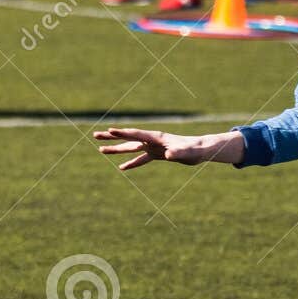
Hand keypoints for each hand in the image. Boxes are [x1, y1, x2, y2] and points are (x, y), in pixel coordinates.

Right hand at [92, 127, 244, 170]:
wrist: (202, 150)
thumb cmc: (195, 149)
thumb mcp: (187, 153)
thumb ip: (178, 153)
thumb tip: (168, 156)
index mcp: (156, 137)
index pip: (136, 134)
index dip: (123, 133)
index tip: (109, 130)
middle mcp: (152, 140)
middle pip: (128, 138)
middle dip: (112, 137)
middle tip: (95, 135)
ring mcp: (153, 147)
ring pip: (131, 148)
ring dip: (117, 149)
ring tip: (101, 150)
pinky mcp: (157, 155)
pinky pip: (141, 159)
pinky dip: (131, 163)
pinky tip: (122, 168)